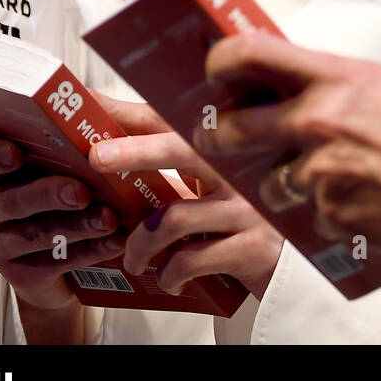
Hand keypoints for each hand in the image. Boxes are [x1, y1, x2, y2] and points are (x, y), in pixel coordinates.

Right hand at [0, 138, 124, 338]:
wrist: (72, 248)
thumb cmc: (69, 180)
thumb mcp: (72, 152)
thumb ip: (72, 126)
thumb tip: (84, 97)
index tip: (15, 152)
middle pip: (4, 201)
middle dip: (46, 194)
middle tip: (81, 191)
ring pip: (33, 234)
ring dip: (76, 225)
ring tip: (110, 218)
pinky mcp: (20, 274)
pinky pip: (53, 262)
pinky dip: (89, 250)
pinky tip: (116, 240)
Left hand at [90, 95, 281, 297]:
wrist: (292, 271)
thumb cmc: (240, 224)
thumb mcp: (214, 190)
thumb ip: (177, 171)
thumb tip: (105, 152)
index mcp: (223, 152)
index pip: (171, 120)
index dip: (128, 111)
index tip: (88, 100)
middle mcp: (240, 172)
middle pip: (183, 150)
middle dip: (136, 150)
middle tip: (97, 157)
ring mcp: (249, 208)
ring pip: (174, 218)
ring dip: (139, 245)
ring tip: (133, 260)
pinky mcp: (253, 247)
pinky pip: (192, 259)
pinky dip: (168, 274)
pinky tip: (168, 280)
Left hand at [194, 33, 380, 250]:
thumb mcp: (377, 84)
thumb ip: (326, 82)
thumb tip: (276, 81)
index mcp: (332, 76)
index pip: (248, 53)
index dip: (218, 63)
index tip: (213, 73)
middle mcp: (318, 118)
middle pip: (232, 128)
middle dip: (220, 138)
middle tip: (222, 139)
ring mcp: (320, 169)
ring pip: (269, 181)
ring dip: (286, 183)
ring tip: (331, 176)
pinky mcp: (328, 212)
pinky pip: (304, 214)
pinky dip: (323, 211)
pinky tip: (357, 200)